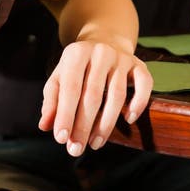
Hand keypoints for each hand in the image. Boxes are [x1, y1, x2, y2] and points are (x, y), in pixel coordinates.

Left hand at [38, 40, 151, 155]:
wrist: (104, 41)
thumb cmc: (78, 67)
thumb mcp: (60, 77)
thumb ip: (52, 100)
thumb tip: (45, 126)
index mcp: (77, 53)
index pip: (70, 87)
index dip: (65, 114)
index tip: (61, 139)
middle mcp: (100, 52)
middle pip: (93, 94)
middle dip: (83, 125)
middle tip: (76, 149)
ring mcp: (121, 58)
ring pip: (117, 94)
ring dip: (106, 124)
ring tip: (95, 144)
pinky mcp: (139, 64)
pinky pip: (144, 84)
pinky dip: (138, 103)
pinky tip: (128, 120)